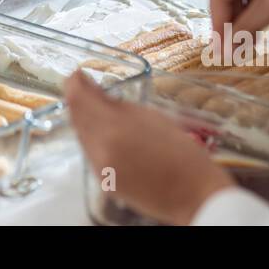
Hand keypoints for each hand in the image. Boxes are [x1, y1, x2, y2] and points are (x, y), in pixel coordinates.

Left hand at [65, 71, 232, 224]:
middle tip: (88, 87)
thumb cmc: (182, 152)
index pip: (77, 99)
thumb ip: (118, 104)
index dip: (74, 83)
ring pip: (81, 135)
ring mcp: (99, 169)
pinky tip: (109, 133)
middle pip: (76, 117)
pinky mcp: (103, 182)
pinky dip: (94, 139)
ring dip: (86, 119)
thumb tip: (94, 90)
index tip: (78, 74)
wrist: (193, 194)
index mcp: (114, 130)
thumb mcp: (152, 117)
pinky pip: (90, 153)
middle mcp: (100, 150)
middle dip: (79, 100)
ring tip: (100, 109)